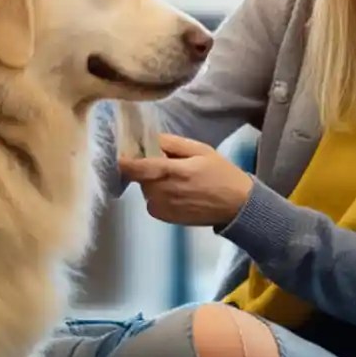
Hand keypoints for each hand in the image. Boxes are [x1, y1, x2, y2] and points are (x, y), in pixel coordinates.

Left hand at [118, 134, 254, 226]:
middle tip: (163, 162)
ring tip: (174, 178)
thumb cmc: (220, 173)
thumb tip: (149, 138)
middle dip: (144, 167)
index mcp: (173, 171)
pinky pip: (151, 202)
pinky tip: (175, 192)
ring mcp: (164, 207)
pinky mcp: (165, 218)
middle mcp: (164, 191)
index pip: (137, 167)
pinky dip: (157, 195)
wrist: (236, 205)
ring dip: (151, 181)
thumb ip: (172, 143)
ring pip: (145, 188)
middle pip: (139, 176)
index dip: (124, 160)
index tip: (120, 152)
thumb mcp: (200, 150)